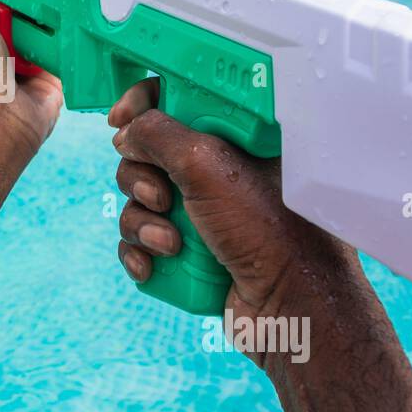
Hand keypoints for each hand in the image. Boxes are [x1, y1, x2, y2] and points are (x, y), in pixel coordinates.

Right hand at [108, 78, 363, 337]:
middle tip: (164, 199)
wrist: (291, 311)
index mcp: (235, 138)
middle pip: (145, 154)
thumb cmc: (269, 232)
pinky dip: (139, 253)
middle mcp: (218, 172)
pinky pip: (139, 242)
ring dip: (143, 223)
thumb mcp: (209, 165)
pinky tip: (154, 266)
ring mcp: (202, 213)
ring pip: (138, 201)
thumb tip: (126, 132)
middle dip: (142, 179)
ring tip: (172, 245)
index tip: (120, 120)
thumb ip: (158, 134)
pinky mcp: (188, 251)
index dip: (144, 105)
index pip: (179, 99)